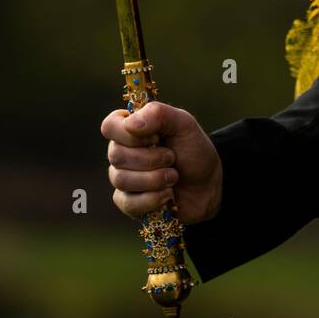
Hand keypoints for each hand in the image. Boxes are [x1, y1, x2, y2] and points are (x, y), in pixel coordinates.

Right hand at [101, 101, 222, 225]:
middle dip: (151, 158)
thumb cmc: (193, 150)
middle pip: (116, 155)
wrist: (208, 185)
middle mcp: (122, 152)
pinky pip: (128, 203)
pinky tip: (168, 194)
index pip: (110, 126)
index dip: (130, 134)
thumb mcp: (184, 124)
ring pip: (121, 179)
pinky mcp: (128, 203)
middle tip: (172, 158)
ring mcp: (123, 179)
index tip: (156, 136)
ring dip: (155, 178)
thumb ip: (159, 114)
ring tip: (173, 177)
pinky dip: (153, 198)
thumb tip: (130, 123)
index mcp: (131, 129)